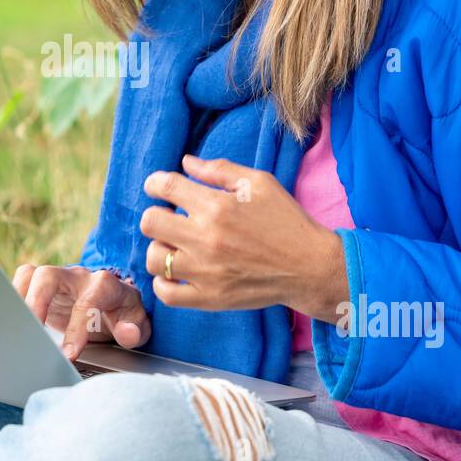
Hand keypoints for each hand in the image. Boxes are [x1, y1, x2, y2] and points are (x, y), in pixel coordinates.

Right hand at [12, 263, 150, 360]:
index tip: (68, 355)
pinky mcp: (42, 286)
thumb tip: (127, 333)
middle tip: (31, 332)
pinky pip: (22, 281)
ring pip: (31, 275)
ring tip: (16, 326)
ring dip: (19, 298)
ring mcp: (58, 279)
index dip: (77, 327)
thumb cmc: (123, 316)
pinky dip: (13, 298)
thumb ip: (135, 330)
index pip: (87, 301)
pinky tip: (12, 321)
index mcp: (104, 285)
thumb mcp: (137, 325)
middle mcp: (78, 277)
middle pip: (49, 276)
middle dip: (36, 302)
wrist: (115, 306)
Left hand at [140, 154, 347, 320]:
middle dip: (157, 214)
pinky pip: (166, 294)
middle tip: (173, 218)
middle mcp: (205, 238)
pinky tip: (177, 272)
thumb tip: (186, 162)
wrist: (310, 267)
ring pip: (154, 258)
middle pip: (150, 222)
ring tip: (177, 246)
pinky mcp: (209, 298)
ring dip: (161, 248)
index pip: (164, 187)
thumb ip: (219, 169)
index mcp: (216, 206)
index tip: (160, 187)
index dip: (155, 183)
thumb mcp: (259, 183)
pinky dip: (164, 282)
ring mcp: (205, 272)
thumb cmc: (286, 220)